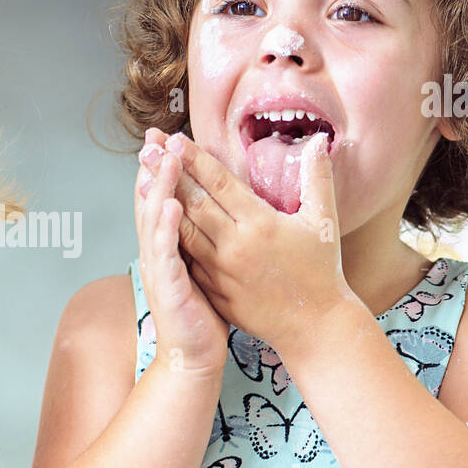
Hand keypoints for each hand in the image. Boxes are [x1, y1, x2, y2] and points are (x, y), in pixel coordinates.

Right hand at [135, 128, 228, 376]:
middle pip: (150, 202)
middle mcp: (157, 254)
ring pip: (154, 221)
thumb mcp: (201, 268)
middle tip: (154, 137)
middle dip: (152, 169)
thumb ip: (202, 239)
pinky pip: (166, 253)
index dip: (160, 170)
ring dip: (158, 189)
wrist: (194, 357)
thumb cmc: (202, 313)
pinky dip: (165, 228)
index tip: (164, 140)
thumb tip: (215, 212)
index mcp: (168, 247)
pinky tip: (171, 206)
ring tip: (166, 159)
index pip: (160, 200)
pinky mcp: (168, 288)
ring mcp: (160, 270)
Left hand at [167, 130, 352, 355]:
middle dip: (168, 174)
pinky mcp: (215, 290)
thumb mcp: (324, 222)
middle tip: (147, 149)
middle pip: (195, 203)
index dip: (196, 159)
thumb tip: (316, 141)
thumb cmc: (322, 271)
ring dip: (161, 204)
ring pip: (184, 231)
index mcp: (262, 224)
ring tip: (142, 180)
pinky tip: (157, 223)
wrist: (314, 327)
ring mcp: (222, 271)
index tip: (175, 139)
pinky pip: (188, 259)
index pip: (221, 183)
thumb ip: (318, 178)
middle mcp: (237, 246)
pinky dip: (171, 238)